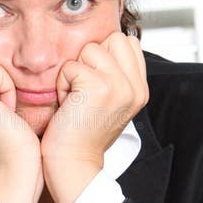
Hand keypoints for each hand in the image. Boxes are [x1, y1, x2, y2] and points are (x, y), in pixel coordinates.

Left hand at [40, 32, 148, 202]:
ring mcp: (120, 86)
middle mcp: (134, 87)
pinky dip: (63, 83)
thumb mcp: (109, 103)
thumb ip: (115, 75)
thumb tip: (103, 45)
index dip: (105, 54)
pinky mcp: (99, 87)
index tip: (93, 81)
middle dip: (91, 58)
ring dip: (75, 71)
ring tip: (76, 97)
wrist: (72, 164)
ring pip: (91, 48)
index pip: (127, 43)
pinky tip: (68, 103)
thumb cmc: (81, 135)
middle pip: (113, 38)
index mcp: (139, 89)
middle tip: (84, 88)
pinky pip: (71, 66)